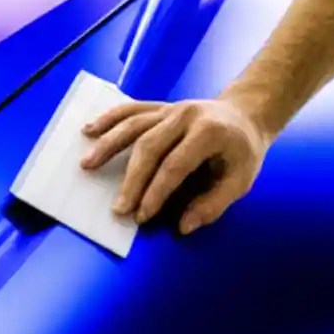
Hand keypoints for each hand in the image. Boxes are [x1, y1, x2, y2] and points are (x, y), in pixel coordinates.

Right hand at [79, 96, 271, 234]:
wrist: (247, 114)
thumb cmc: (243, 151)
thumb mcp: (241, 181)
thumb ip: (213, 204)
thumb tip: (183, 227)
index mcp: (209, 132)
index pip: (175, 165)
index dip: (157, 192)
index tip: (142, 216)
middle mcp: (186, 115)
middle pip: (150, 146)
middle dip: (132, 180)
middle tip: (118, 208)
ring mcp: (171, 107)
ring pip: (134, 125)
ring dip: (109, 145)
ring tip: (87, 165)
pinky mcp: (161, 106)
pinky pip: (131, 109)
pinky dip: (109, 119)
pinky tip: (90, 130)